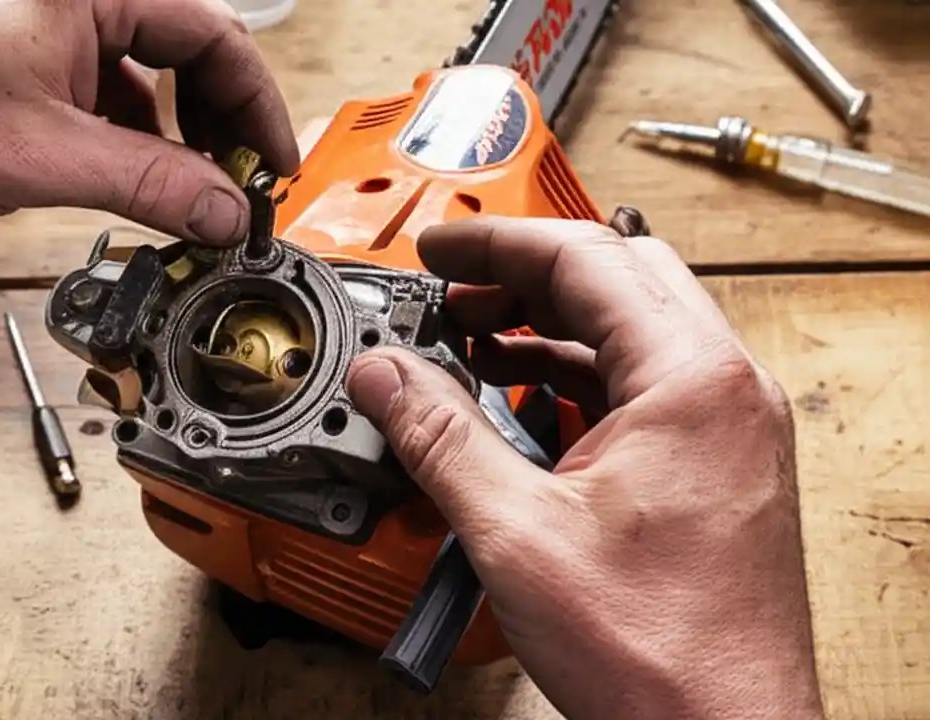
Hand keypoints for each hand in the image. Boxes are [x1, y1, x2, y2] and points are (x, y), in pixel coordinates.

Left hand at [0, 0, 297, 241]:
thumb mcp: (47, 159)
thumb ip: (154, 184)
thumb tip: (227, 210)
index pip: (214, 35)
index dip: (256, 107)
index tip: (273, 163)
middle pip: (187, 47)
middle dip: (218, 121)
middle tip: (238, 183)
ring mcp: (45, 17)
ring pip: (146, 70)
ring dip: (175, 133)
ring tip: (186, 192)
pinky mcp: (24, 49)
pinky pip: (103, 84)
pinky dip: (129, 131)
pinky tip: (132, 175)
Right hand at [347, 219, 823, 718]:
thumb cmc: (661, 652)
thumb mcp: (515, 531)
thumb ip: (438, 436)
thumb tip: (384, 377)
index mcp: (691, 380)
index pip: (583, 258)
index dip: (494, 244)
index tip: (436, 248)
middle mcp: (723, 390)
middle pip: (615, 279)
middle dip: (521, 275)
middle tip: (449, 290)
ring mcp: (726, 428)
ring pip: (629, 332)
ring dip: (546, 327)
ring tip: (470, 343)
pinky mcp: (714, 466)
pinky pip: (640, 387)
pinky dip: (575, 377)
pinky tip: (518, 402)